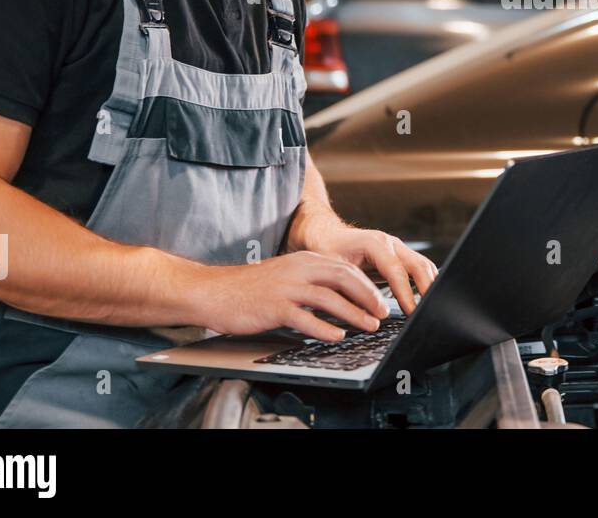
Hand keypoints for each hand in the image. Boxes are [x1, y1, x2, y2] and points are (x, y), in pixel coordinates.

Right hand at [192, 251, 391, 341]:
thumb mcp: (287, 275)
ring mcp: (286, 287)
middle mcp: (299, 269)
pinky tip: (337, 336)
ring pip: (329, 298)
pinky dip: (324, 328)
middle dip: (368, 297)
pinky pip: (305, 317)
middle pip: (343, 278)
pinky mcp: (274, 306)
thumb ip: (312, 281)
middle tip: (382, 313)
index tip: (381, 301)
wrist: (216, 291)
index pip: (345, 269)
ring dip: (353, 313)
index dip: (367, 285)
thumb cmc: (252, 287)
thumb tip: (342, 297)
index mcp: (305, 260)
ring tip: (368, 326)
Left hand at [302, 220, 437, 315]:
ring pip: (423, 266)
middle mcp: (390, 243)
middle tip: (430, 311)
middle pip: (418, 265)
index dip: (406, 293)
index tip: (412, 312)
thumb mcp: (334, 272)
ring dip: (430, 285)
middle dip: (427, 289)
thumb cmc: (329, 251)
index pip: (397, 271)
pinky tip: (425, 299)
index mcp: (375, 243)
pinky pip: (419, 268)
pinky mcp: (400, 256)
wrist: (328, 235)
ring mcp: (397, 248)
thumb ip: (350, 291)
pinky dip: (425, 283)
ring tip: (431, 307)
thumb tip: (366, 315)